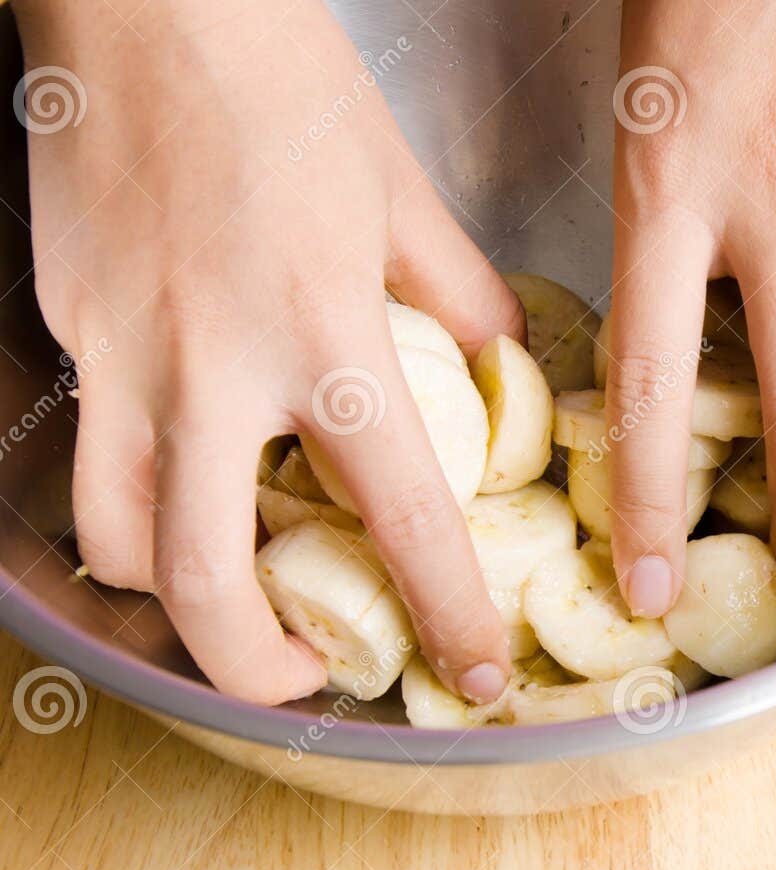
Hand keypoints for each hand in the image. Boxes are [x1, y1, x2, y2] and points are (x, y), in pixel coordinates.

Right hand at [14, 0, 524, 703]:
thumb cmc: (286, 82)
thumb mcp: (404, 194)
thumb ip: (460, 299)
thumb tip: (502, 369)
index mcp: (323, 333)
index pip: (399, 515)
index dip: (445, 613)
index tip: (474, 672)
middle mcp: (208, 367)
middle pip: (195, 580)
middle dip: (252, 664)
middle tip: (307, 674)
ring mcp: (118, 352)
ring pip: (111, 535)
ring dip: (172, 591)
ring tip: (235, 589)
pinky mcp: (67, 327)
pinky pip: (93, 445)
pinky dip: (139, 486)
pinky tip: (192, 462)